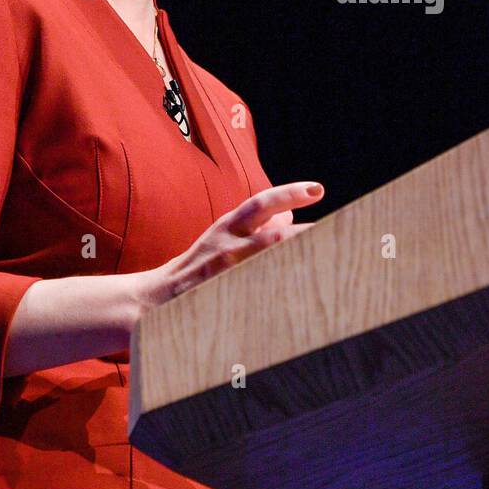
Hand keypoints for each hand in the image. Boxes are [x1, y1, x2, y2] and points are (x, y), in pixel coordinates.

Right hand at [136, 181, 323, 307]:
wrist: (155, 299)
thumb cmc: (199, 265)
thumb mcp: (225, 237)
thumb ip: (258, 227)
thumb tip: (292, 217)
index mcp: (228, 227)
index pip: (262, 203)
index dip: (289, 193)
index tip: (318, 189)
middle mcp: (226, 246)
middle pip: (270, 233)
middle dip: (302, 233)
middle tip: (334, 231)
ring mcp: (223, 274)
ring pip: (262, 263)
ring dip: (290, 259)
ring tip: (320, 256)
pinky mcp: (219, 299)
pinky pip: (252, 295)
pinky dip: (274, 292)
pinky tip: (297, 298)